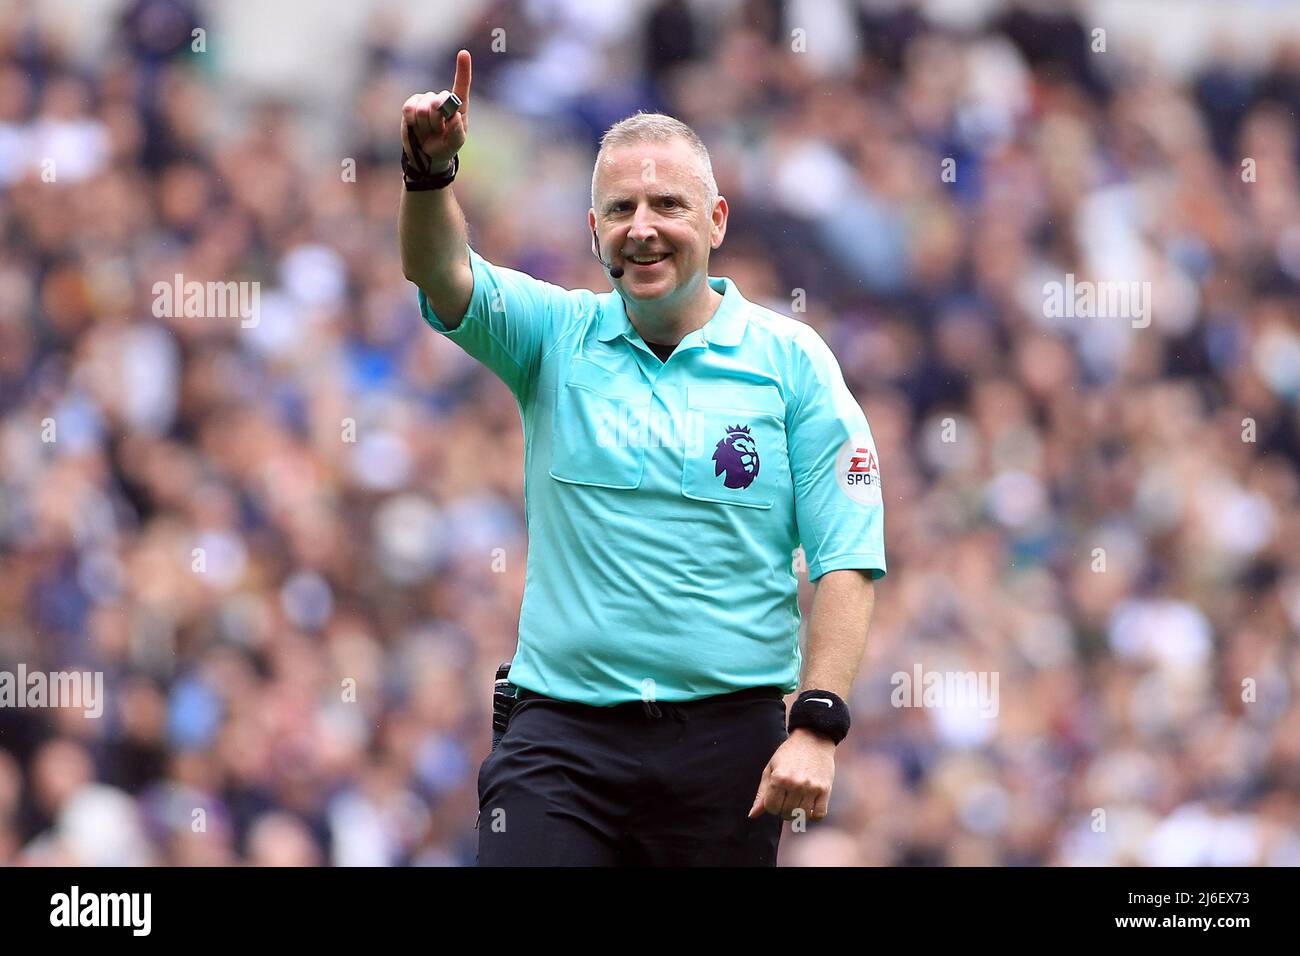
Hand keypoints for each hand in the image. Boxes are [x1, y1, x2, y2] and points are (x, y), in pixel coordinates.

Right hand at [401, 49, 471, 170]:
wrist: (426, 155)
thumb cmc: (445, 146)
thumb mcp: (455, 144)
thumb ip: (456, 132)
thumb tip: (455, 117)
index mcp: (458, 106)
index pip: (461, 85)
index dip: (462, 69)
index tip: (464, 53)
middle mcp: (442, 99)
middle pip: (438, 102)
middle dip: (437, 121)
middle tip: (437, 131)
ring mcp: (425, 100)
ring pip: (423, 109)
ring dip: (425, 125)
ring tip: (427, 131)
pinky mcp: (411, 104)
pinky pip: (409, 109)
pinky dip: (412, 121)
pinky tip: (416, 126)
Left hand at [748, 728, 835, 821]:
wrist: (813, 739)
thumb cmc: (788, 755)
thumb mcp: (771, 769)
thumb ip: (762, 794)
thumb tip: (752, 815)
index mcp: (779, 778)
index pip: (771, 808)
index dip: (772, 805)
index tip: (776, 797)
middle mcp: (795, 784)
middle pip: (786, 813)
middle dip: (784, 809)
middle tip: (787, 798)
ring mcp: (811, 787)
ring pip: (802, 816)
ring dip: (798, 813)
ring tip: (797, 801)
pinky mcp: (825, 789)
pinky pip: (819, 815)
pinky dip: (813, 815)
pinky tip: (809, 805)